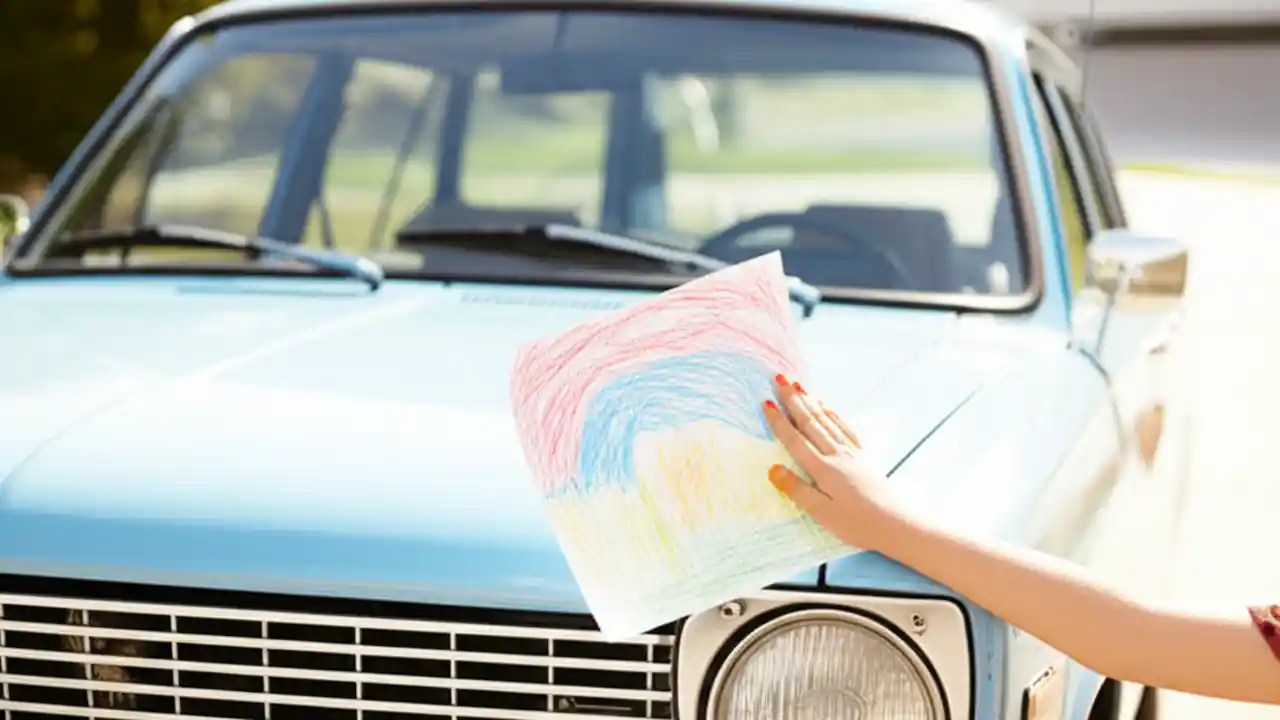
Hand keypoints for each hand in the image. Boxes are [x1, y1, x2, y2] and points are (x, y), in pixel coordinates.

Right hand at [762, 373, 904, 551]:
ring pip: (827, 420)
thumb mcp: (822, 513)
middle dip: (793, 400)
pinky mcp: (864, 455)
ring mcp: (852, 452)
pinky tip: (828, 406)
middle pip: (811, 422)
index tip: (766, 402)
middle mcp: (836, 454)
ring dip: (811, 402)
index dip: (779, 422)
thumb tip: (772, 469)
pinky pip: (845, 427)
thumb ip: (796, 490)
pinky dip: (834, 413)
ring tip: (799, 386)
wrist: (897, 523)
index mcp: (823, 469)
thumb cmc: (858, 524)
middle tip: (780, 379)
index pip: (795, 440)